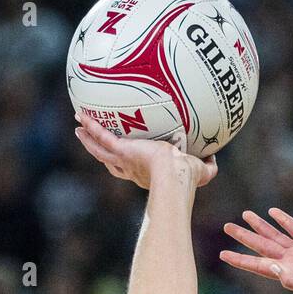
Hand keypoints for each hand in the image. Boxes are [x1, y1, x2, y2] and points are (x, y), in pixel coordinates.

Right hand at [75, 112, 216, 191]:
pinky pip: (103, 137)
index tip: (126, 158)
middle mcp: (132, 169)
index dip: (128, 165)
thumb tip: (215, 157)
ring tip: (78, 127)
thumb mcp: (202, 170)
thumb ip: (208, 165)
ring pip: (101, 150)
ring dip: (88, 140)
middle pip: (111, 162)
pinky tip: (80, 116)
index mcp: (147, 174)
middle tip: (92, 143)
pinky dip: (91, 127)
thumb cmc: (187, 177)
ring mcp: (125, 161)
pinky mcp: (122, 151)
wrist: (174, 176)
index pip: (133, 170)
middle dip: (101, 152)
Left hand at [220, 208, 292, 293]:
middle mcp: (290, 262)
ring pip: (275, 235)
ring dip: (260, 225)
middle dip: (244, 237)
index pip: (258, 265)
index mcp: (287, 273)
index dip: (240, 259)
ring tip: (245, 214)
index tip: (223, 254)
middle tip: (227, 226)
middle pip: (262, 246)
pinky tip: (273, 212)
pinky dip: (284, 220)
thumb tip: (272, 267)